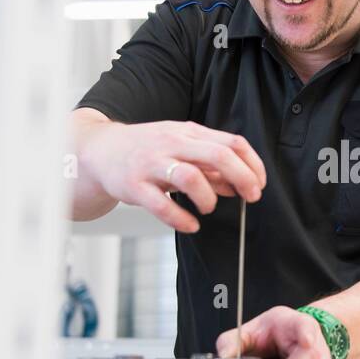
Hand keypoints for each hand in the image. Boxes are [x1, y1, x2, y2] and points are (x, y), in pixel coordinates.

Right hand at [78, 118, 265, 231]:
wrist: (100, 150)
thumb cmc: (147, 149)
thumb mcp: (182, 149)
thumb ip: (210, 167)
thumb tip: (239, 184)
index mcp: (189, 133)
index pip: (232, 143)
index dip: (253, 165)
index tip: (259, 184)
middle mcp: (172, 144)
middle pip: (218, 156)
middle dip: (243, 178)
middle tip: (251, 198)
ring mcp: (152, 164)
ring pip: (190, 177)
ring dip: (208, 198)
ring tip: (208, 208)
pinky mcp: (134, 186)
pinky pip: (161, 205)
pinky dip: (181, 219)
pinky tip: (191, 225)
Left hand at [216, 306, 332, 358]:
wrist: (297, 338)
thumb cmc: (275, 333)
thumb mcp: (254, 329)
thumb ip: (234, 340)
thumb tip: (223, 358)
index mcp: (296, 325)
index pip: (304, 325)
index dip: (306, 333)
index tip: (306, 340)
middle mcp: (313, 346)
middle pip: (310, 358)